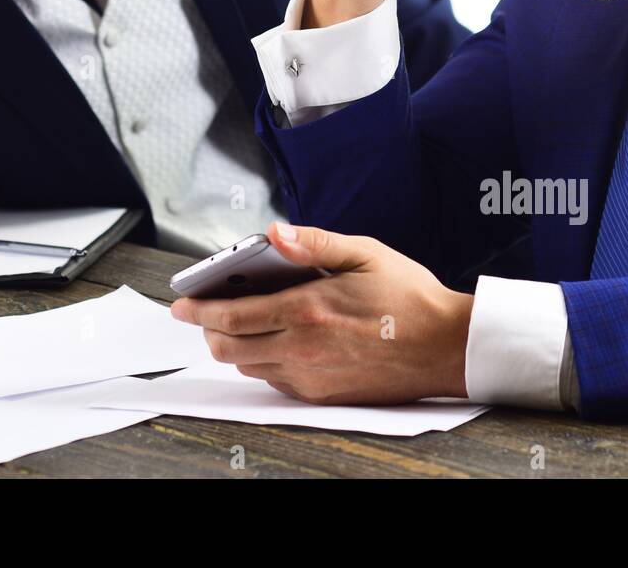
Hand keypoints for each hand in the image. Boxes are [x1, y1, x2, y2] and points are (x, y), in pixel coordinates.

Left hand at [171, 222, 474, 404]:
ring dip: (234, 347)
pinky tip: (274, 342)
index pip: (231, 315)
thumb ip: (314, 242)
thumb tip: (275, 232)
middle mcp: (303, 348)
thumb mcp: (364, 253)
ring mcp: (312, 377)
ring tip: (238, 324)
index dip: (197, 309)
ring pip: (249, 368)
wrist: (446, 346)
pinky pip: (276, 383)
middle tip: (204, 314)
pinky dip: (263, 363)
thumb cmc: (409, 297)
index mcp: (307, 309)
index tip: (181, 302)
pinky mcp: (324, 396)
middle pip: (228, 348)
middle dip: (207, 330)